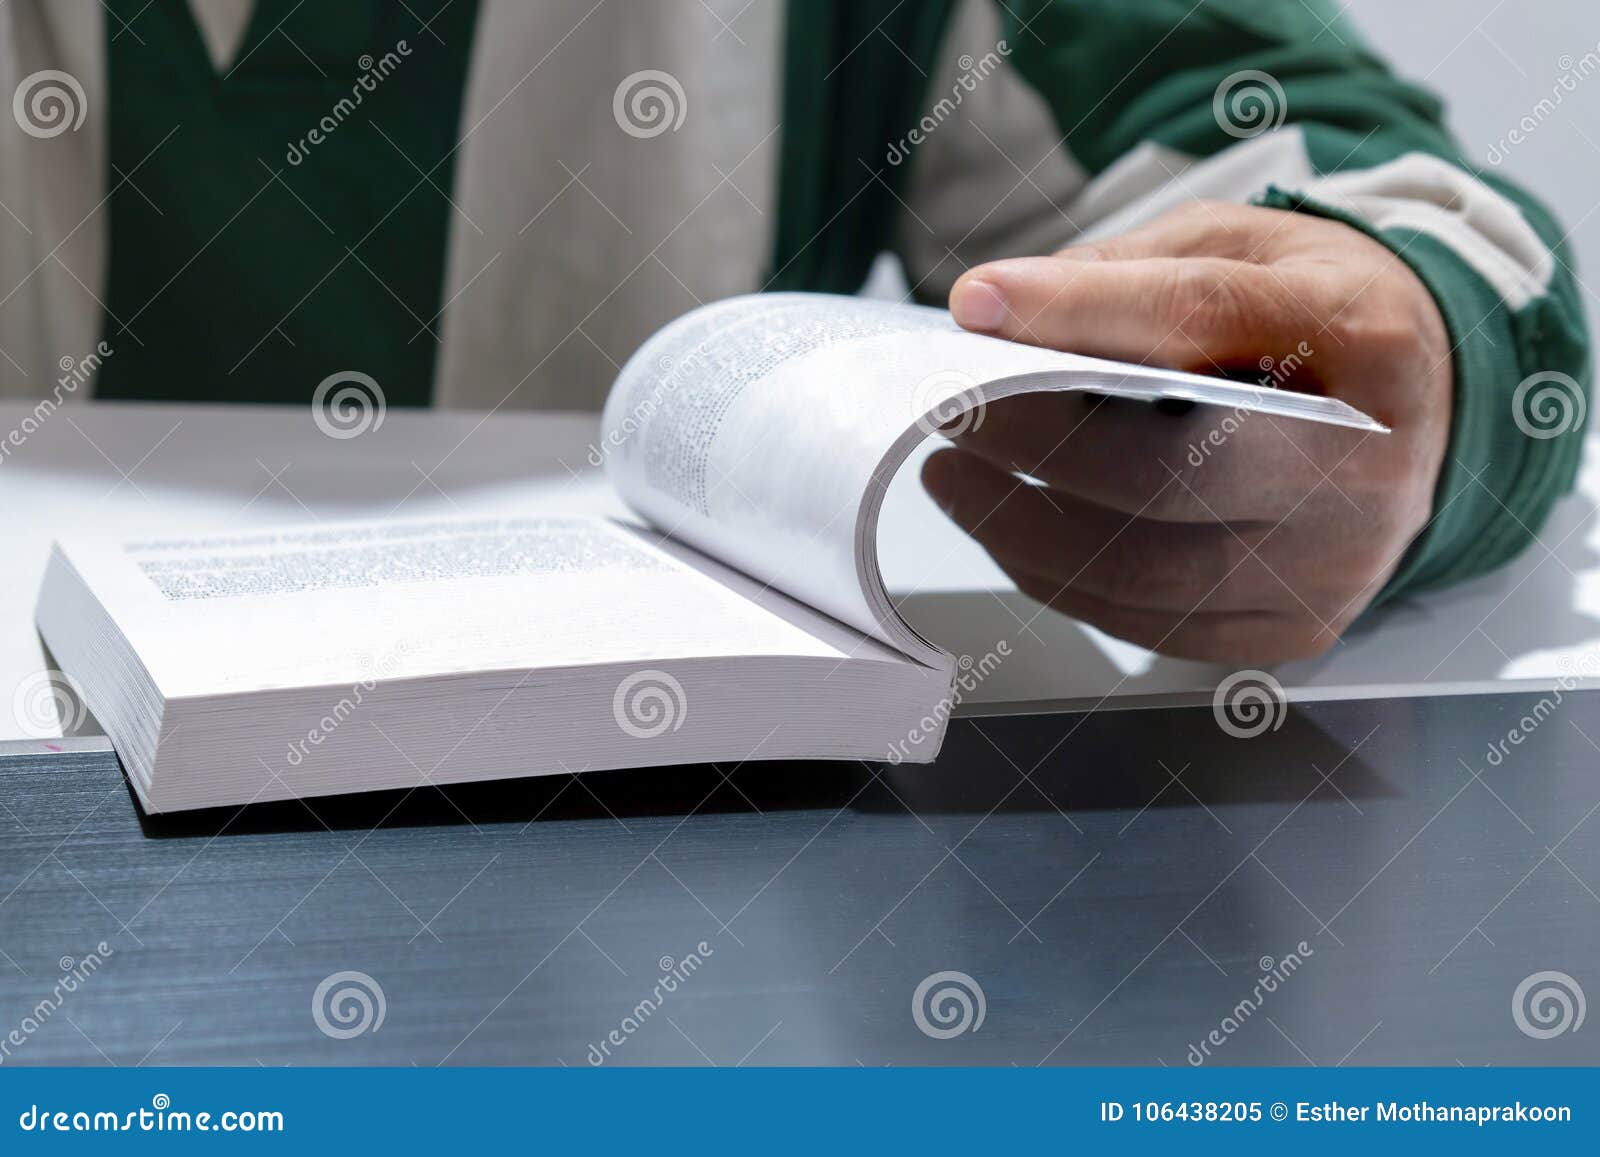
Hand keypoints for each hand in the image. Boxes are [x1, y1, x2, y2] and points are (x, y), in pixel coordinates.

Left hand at [924, 201, 1452, 663]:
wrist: (1422, 405)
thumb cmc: (1311, 316)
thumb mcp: (1240, 246)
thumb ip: (1128, 273)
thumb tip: (997, 315)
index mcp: (1358, 333)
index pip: (1199, 321)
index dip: (1077, 313)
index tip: (975, 305)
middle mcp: (1362, 463)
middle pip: (1166, 475)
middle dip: (1028, 448)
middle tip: (945, 418)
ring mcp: (1334, 561)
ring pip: (1144, 573)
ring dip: (1020, 531)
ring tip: (953, 479)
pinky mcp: (1296, 625)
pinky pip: (1151, 623)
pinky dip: (1062, 579)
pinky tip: (1015, 530)